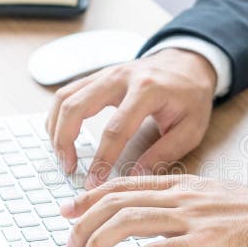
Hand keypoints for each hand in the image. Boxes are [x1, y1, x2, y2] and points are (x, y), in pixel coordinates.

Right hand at [46, 49, 216, 188]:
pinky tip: (60, 137)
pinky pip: (67, 93)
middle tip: (68, 169)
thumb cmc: (191, 96)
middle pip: (76, 106)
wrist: (189, 63)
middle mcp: (120, 77)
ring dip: (56, 128)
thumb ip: (164, 153)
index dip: (101, 159)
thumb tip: (135, 178)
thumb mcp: (190, 128)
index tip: (93, 183)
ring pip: (64, 96)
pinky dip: (58, 116)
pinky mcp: (97, 76)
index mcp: (147, 90)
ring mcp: (105, 73)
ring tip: (62, 157)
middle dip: (65, 140)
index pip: (115, 129)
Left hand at [60, 175, 247, 246]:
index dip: (91, 196)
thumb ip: (185, 203)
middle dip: (85, 221)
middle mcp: (182, 196)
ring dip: (98, 242)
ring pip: (128, 222)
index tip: (69, 208)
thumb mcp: (215, 198)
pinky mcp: (205, 244)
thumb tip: (158, 218)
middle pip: (118, 201)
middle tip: (69, 242)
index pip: (125, 184)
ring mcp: (192, 218)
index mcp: (183, 183)